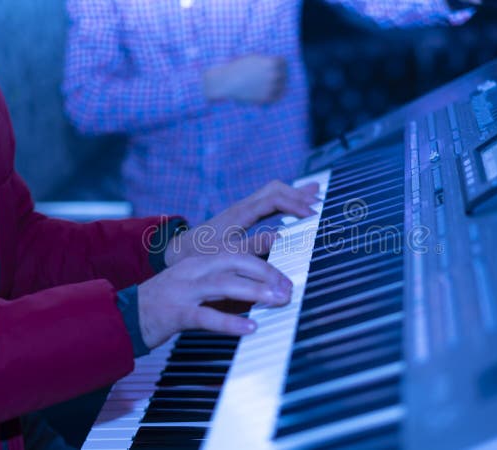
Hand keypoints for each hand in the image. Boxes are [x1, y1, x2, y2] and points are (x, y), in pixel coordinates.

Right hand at [138, 254, 292, 347]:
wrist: (125, 316)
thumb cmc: (166, 303)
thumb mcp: (196, 286)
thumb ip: (224, 285)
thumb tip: (260, 292)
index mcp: (199, 259)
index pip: (237, 253)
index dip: (265, 261)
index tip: (286, 276)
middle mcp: (193, 270)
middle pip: (235, 261)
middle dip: (266, 272)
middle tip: (287, 288)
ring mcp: (183, 290)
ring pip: (224, 283)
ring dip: (255, 291)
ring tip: (277, 300)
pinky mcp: (175, 313)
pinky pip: (207, 316)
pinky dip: (230, 322)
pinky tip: (250, 327)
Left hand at [165, 180, 320, 266]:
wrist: (178, 251)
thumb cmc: (200, 255)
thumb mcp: (229, 254)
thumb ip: (255, 246)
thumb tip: (282, 236)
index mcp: (240, 213)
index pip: (274, 199)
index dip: (295, 204)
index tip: (313, 215)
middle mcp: (242, 206)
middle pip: (275, 189)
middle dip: (298, 194)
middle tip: (319, 204)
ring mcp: (242, 209)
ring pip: (272, 192)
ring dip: (293, 194)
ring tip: (316, 195)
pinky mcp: (242, 215)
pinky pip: (268, 201)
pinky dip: (286, 200)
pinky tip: (297, 204)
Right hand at [204, 55, 287, 103]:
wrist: (226, 82)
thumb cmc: (237, 67)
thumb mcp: (253, 57)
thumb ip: (266, 59)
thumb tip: (276, 61)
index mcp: (271, 63)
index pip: (284, 63)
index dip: (280, 65)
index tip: (277, 67)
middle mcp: (274, 75)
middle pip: (284, 75)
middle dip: (279, 75)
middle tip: (273, 78)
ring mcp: (271, 87)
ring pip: (281, 87)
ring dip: (277, 86)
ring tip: (268, 86)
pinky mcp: (266, 98)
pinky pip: (275, 97)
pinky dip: (272, 95)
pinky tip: (266, 93)